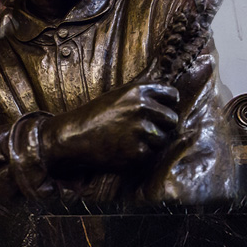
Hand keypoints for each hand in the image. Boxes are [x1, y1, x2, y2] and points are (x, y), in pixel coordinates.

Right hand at [41, 82, 179, 173]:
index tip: (160, 112)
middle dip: (163, 126)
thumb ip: (143, 96)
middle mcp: (142, 108)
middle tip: (145, 131)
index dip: (168, 105)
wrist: (73, 137)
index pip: (172, 95)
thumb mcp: (117, 96)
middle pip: (172, 119)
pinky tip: (124, 150)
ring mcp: (141, 130)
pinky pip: (151, 155)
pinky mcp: (138, 152)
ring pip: (164, 139)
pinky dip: (141, 155)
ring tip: (131, 141)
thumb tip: (172, 103)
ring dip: (152, 142)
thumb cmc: (95, 116)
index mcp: (138, 91)